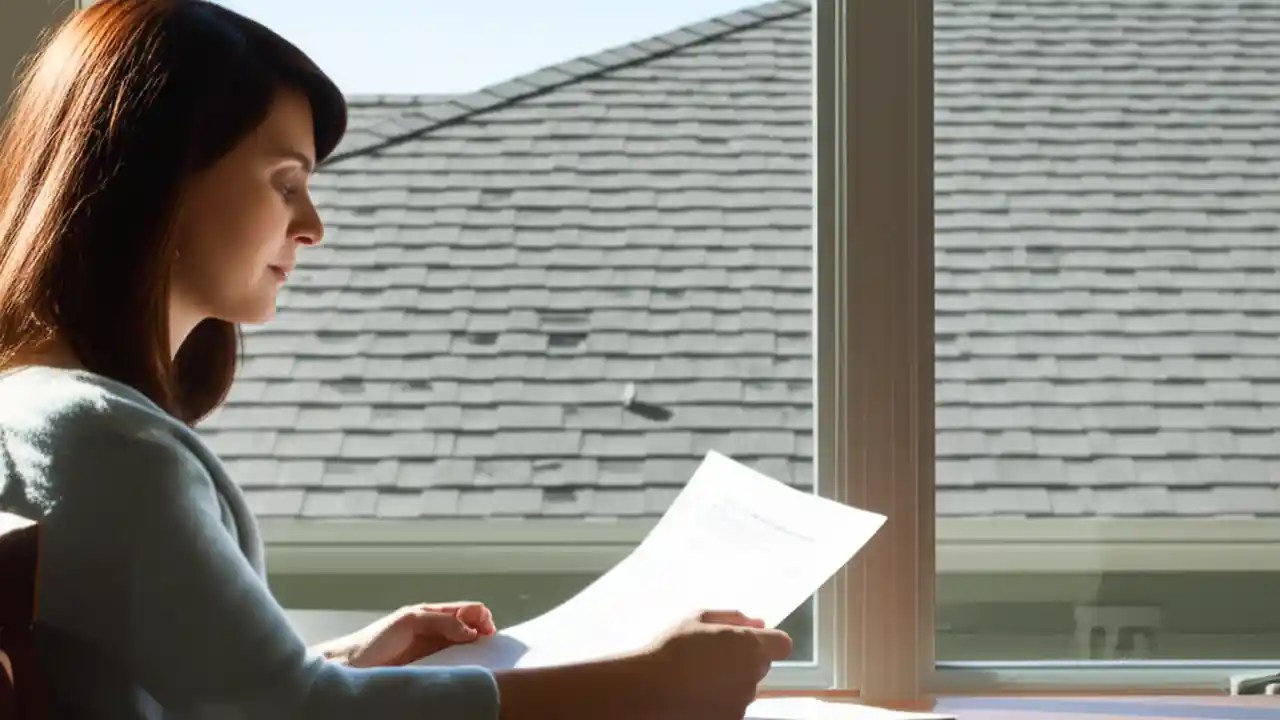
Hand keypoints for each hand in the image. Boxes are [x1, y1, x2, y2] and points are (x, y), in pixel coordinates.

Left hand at [317, 601, 496, 667]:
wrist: (352, 667)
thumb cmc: (375, 641)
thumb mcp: (410, 620)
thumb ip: (441, 620)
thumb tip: (472, 631)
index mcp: (433, 614)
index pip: (471, 610)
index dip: (483, 618)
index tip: (486, 634)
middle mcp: (437, 631)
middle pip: (473, 628)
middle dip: (484, 635)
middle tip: (485, 649)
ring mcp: (434, 651)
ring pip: (467, 648)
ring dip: (476, 652)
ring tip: (479, 662)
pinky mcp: (431, 669)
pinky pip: (455, 666)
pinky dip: (464, 667)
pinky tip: (465, 673)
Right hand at [639, 610, 792, 719]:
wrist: (651, 689)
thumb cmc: (671, 650)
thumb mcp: (697, 618)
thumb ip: (733, 617)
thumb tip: (757, 623)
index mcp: (749, 644)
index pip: (782, 644)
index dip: (769, 642)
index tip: (751, 643)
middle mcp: (752, 673)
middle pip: (761, 665)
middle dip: (744, 661)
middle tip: (712, 658)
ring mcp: (743, 700)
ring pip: (746, 687)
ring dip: (731, 682)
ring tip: (699, 677)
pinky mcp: (733, 718)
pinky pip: (733, 706)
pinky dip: (721, 702)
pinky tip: (698, 694)